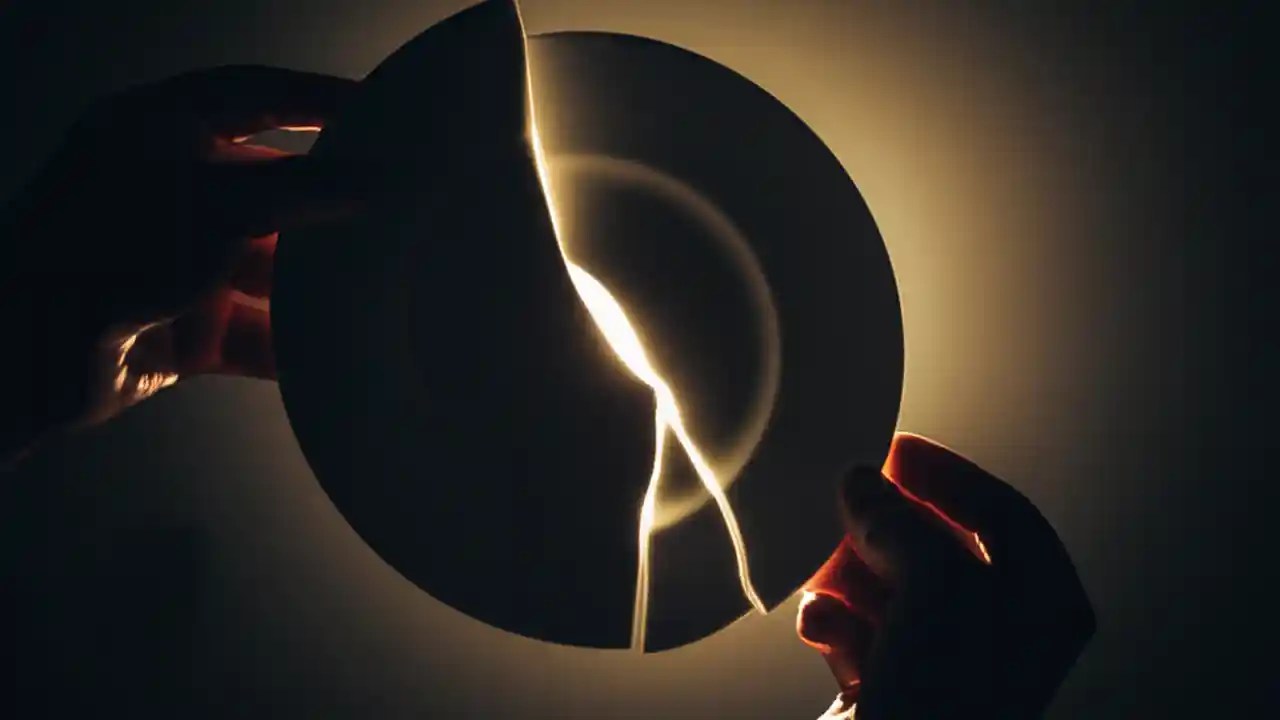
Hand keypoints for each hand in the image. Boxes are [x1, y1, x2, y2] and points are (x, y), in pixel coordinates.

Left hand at [2, 65, 358, 456]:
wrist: (28, 357)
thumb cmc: (105, 252)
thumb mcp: (215, 203)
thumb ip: (302, 189)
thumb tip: (375, 180)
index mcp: (157, 131)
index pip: (255, 96)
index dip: (318, 99)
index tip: (378, 112)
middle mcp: (166, 192)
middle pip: (270, 190)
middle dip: (326, 211)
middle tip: (389, 217)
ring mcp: (172, 263)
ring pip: (265, 269)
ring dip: (310, 286)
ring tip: (371, 293)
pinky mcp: (180, 327)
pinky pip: (251, 331)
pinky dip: (286, 344)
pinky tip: (329, 353)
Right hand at [797, 433, 1094, 718]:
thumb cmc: (938, 706)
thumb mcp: (937, 594)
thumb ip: (904, 527)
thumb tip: (865, 486)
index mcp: (1042, 612)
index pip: (1007, 516)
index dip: (952, 476)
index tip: (898, 450)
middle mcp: (1002, 642)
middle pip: (942, 549)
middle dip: (888, 527)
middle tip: (848, 504)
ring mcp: (945, 671)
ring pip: (895, 589)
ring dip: (852, 573)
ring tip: (824, 570)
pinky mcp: (893, 695)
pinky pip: (862, 634)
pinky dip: (836, 621)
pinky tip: (819, 626)